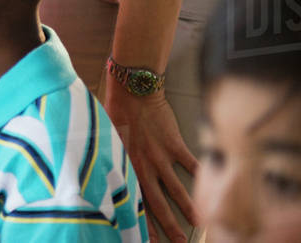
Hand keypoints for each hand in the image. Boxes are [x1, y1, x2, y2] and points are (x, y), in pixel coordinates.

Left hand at [104, 87, 198, 242]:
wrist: (132, 91)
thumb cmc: (116, 113)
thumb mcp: (108, 140)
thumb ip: (116, 160)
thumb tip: (115, 175)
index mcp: (125, 166)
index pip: (133, 201)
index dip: (140, 222)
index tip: (147, 239)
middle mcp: (143, 166)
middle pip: (156, 203)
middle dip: (168, 225)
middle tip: (178, 241)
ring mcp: (160, 156)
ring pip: (176, 189)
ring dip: (188, 207)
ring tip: (198, 223)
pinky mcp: (173, 144)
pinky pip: (190, 164)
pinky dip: (201, 176)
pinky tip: (209, 187)